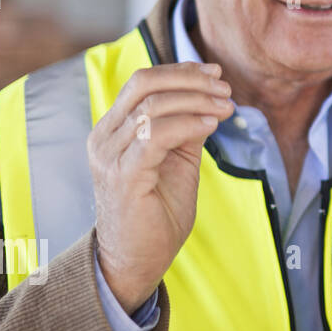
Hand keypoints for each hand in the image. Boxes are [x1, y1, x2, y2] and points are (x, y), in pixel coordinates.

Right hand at [89, 62, 233, 312]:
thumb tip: (211, 96)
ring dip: (197, 101)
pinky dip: (188, 124)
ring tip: (227, 107)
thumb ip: (186, 127)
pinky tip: (212, 125)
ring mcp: (110, 156)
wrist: (137, 259)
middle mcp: (104, 137)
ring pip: (152, 107)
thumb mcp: (177, 158)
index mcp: (113, 129)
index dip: (180, 71)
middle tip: (225, 89)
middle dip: (190, 80)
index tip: (215, 73)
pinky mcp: (123, 176)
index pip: (142, 82)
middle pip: (144, 85)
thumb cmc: (157, 210)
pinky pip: (156, 135)